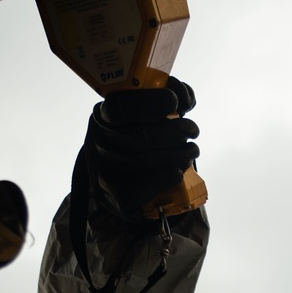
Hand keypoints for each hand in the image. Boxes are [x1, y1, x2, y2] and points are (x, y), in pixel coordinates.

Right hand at [82, 78, 199, 218]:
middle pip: (137, 136)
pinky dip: (163, 179)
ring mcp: (104, 170)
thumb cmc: (140, 141)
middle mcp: (99, 142)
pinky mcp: (115, 195)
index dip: (149, 103)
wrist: (123, 181)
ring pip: (142, 162)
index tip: (174, 101)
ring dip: (176, 156)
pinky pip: (140, 189)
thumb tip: (185, 97)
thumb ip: (167, 98)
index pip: (121, 107)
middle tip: (193, 130)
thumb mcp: (149, 116)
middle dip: (173, 132)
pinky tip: (178, 172)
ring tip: (192, 150)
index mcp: (104, 116)